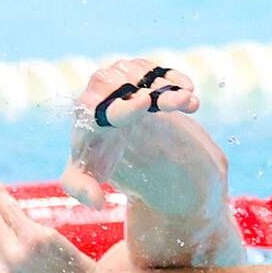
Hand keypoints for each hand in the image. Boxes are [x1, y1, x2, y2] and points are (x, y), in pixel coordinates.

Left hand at [61, 58, 206, 210]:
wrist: (115, 138)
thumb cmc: (97, 157)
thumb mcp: (85, 176)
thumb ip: (82, 189)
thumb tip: (95, 204)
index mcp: (85, 114)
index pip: (102, 106)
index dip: (125, 106)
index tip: (145, 104)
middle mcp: (99, 89)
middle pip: (124, 84)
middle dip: (155, 92)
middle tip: (181, 101)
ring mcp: (119, 77)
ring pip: (143, 73)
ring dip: (168, 85)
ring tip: (190, 101)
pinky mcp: (137, 72)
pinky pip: (155, 68)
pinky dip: (172, 77)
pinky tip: (189, 90)